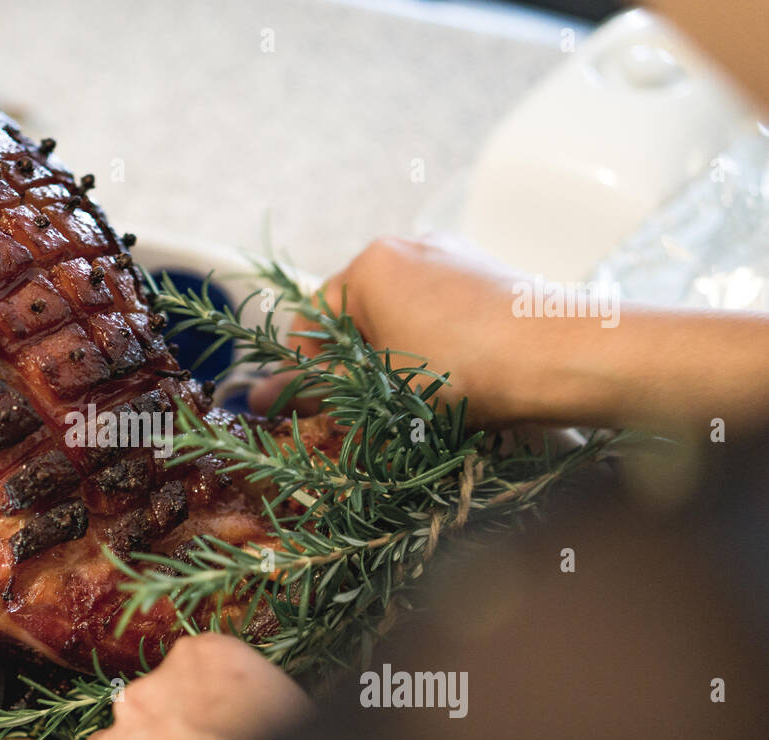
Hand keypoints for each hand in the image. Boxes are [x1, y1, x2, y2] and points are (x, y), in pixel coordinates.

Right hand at [250, 234, 529, 425]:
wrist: (564, 358)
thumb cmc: (459, 369)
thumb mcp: (376, 387)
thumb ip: (315, 389)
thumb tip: (257, 397)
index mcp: (371, 263)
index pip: (312, 318)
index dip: (301, 368)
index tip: (306, 407)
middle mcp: (411, 246)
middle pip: (357, 313)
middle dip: (350, 364)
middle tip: (355, 411)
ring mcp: (457, 257)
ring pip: (402, 314)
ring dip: (392, 358)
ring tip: (407, 404)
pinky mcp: (493, 277)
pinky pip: (443, 313)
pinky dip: (434, 347)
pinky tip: (451, 382)